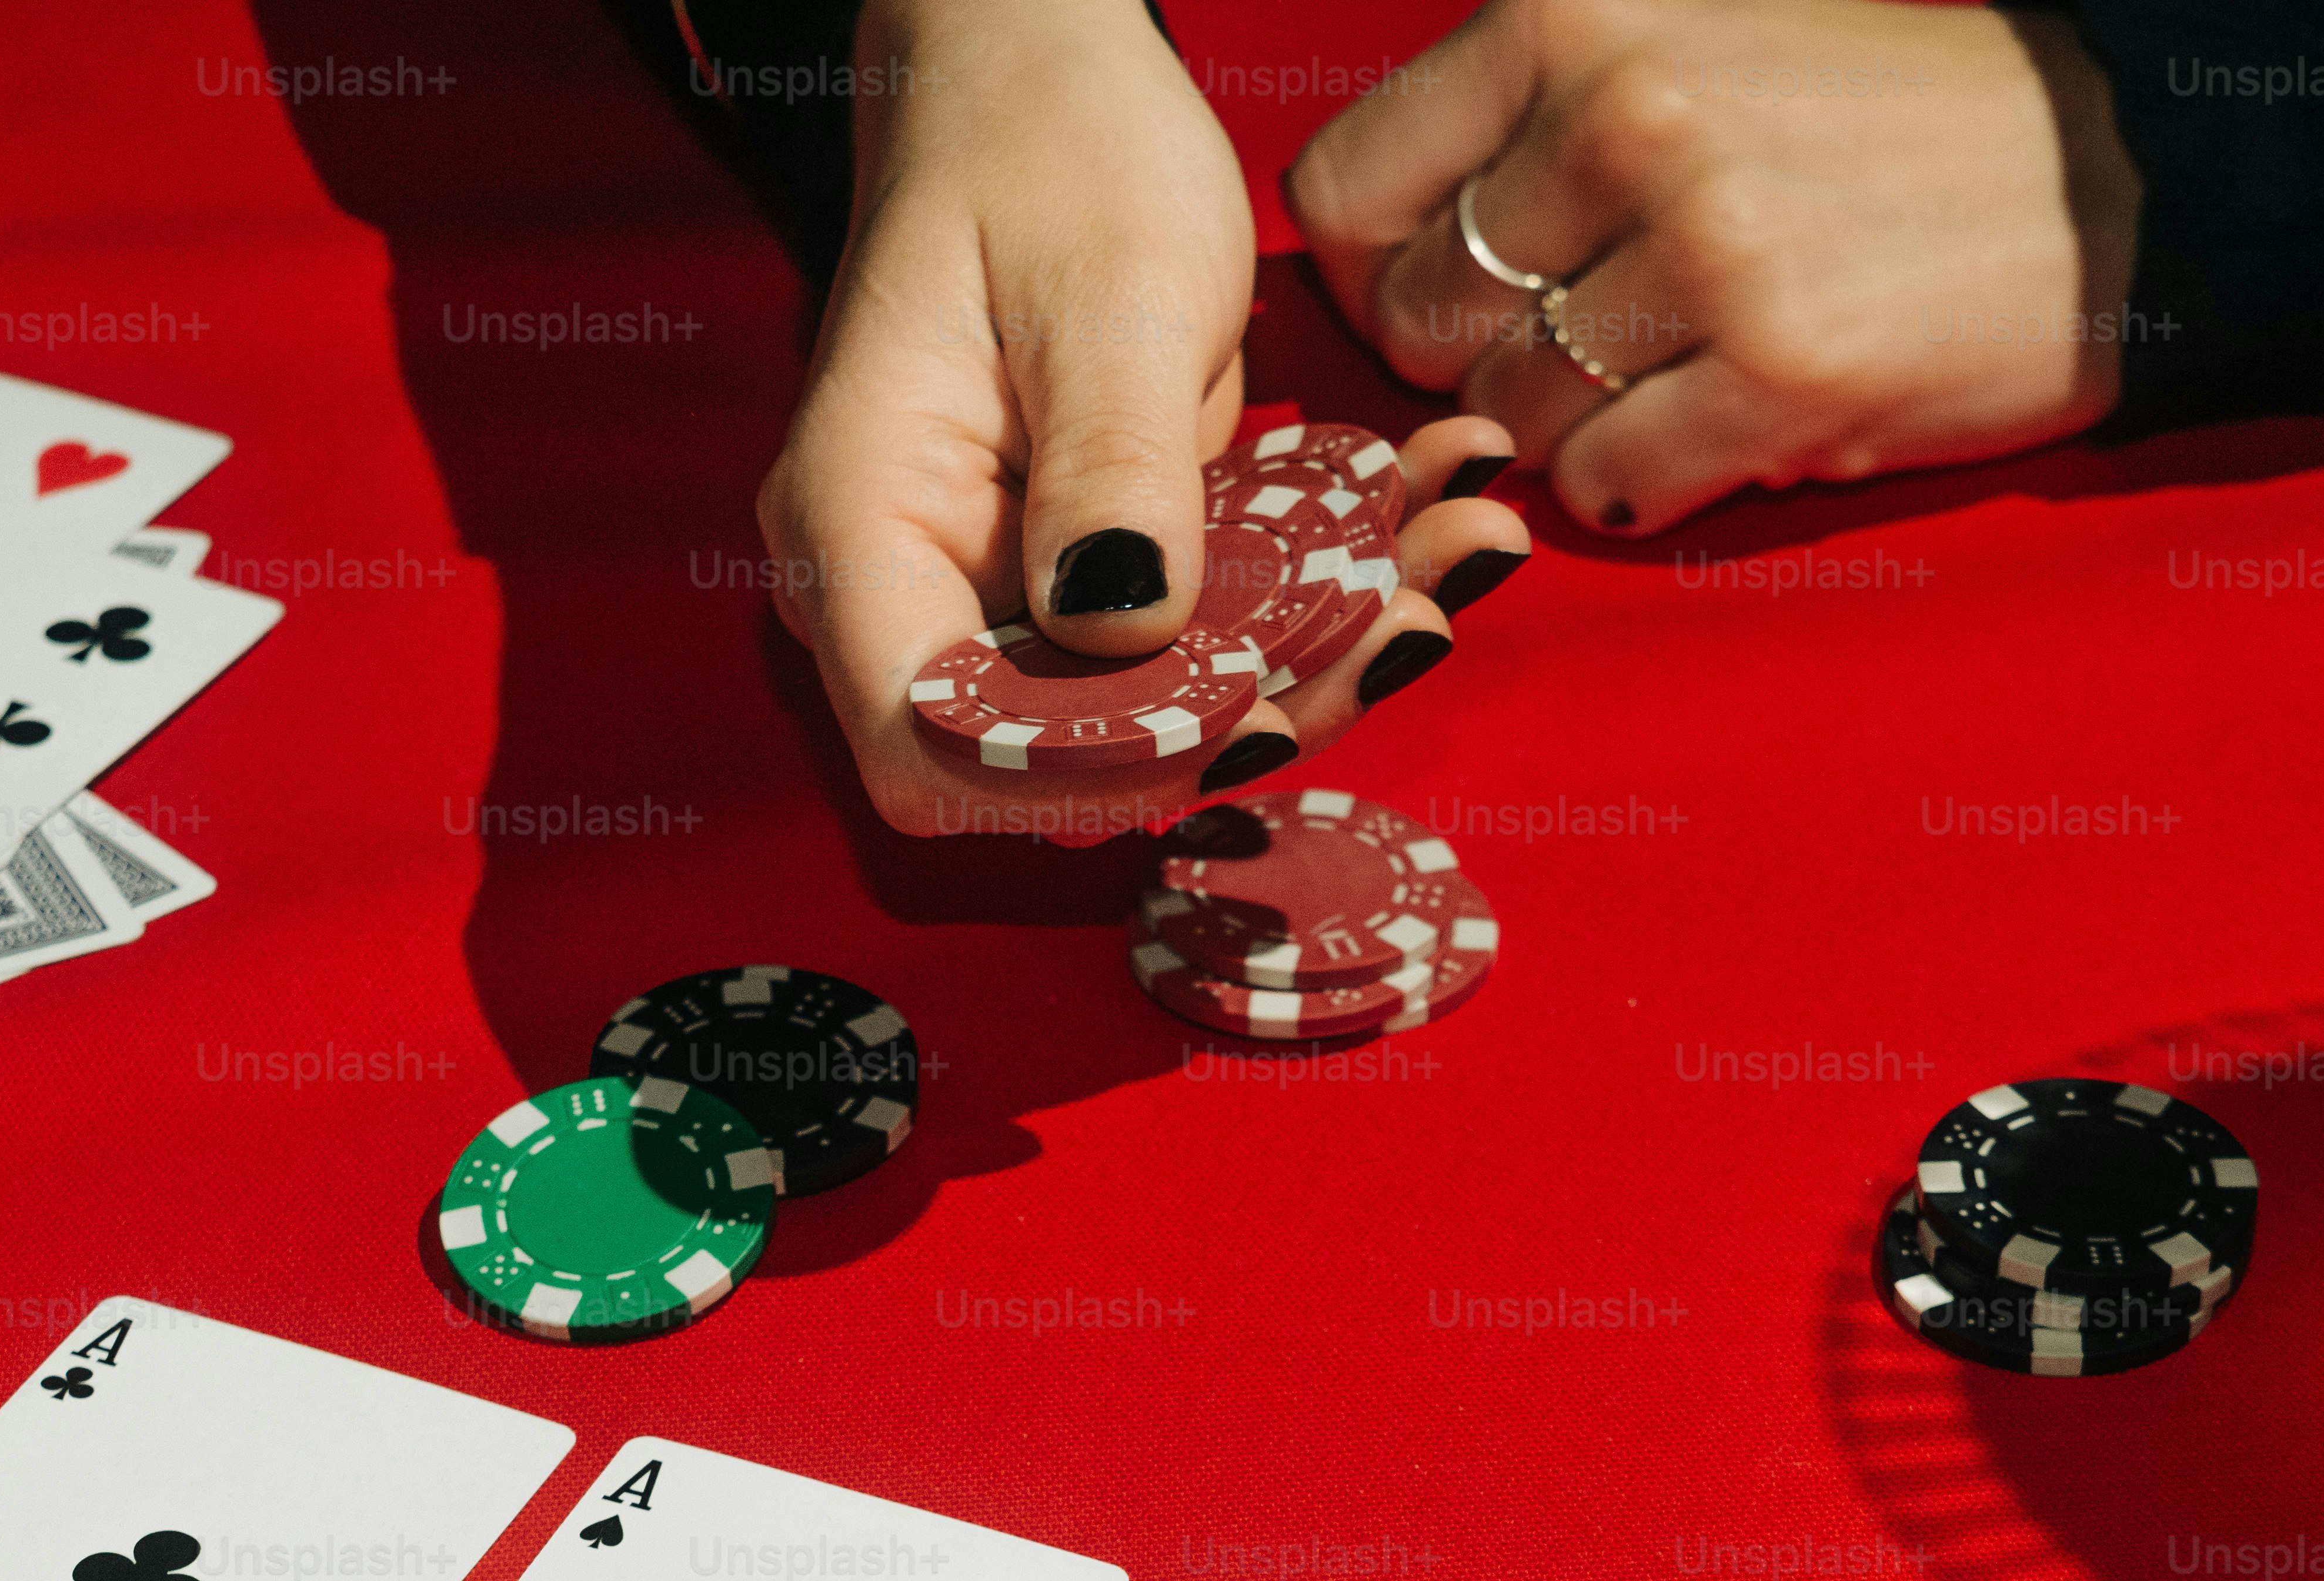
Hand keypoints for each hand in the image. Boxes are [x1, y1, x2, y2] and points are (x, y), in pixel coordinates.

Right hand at [757, 0, 1534, 837]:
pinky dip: (1318, 591)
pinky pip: (1205, 624)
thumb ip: (1112, 472)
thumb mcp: (1102, 294)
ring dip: (1318, 654)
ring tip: (1460, 554)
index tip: (1250, 710)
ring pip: (1158, 703)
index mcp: (863, 524)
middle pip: (1063, 752)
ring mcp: (1004, 583)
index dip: (1086, 767)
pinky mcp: (1093, 564)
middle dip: (1247, 713)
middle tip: (1411, 622)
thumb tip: (1129, 635)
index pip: (936, 743)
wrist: (1039, 70)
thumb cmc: (1048, 146)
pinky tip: (1433, 522)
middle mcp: (914, 585)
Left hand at [1288, 0, 2141, 532]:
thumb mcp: (1678, 50)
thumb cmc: (1867, 130)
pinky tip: (1727, 424)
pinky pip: (1609, 487)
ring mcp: (1706, 243)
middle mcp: (1627, 111)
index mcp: (1574, 14)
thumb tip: (1368, 260)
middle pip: (1417, 322)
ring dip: (1576, 426)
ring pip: (1508, 416)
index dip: (1378, 273)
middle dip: (1481, 360)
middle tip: (1596, 341)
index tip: (1453, 293)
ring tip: (1683, 369)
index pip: (1346, 192)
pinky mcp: (1779, 370)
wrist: (2105, 180)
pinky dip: (1650, 482)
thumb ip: (1518, 129)